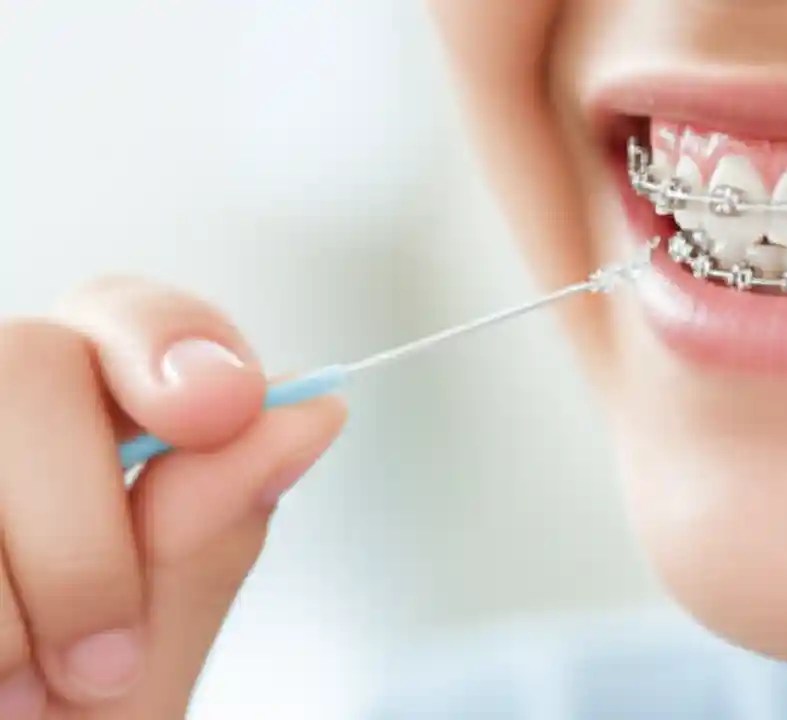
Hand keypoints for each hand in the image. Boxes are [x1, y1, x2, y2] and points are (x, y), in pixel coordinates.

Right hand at [0, 277, 345, 717]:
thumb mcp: (142, 670)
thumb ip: (205, 543)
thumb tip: (306, 415)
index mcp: (85, 446)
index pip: (129, 323)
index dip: (176, 341)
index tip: (221, 405)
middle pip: (32, 360)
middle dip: (79, 525)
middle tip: (104, 664)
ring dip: (3, 588)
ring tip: (18, 699)